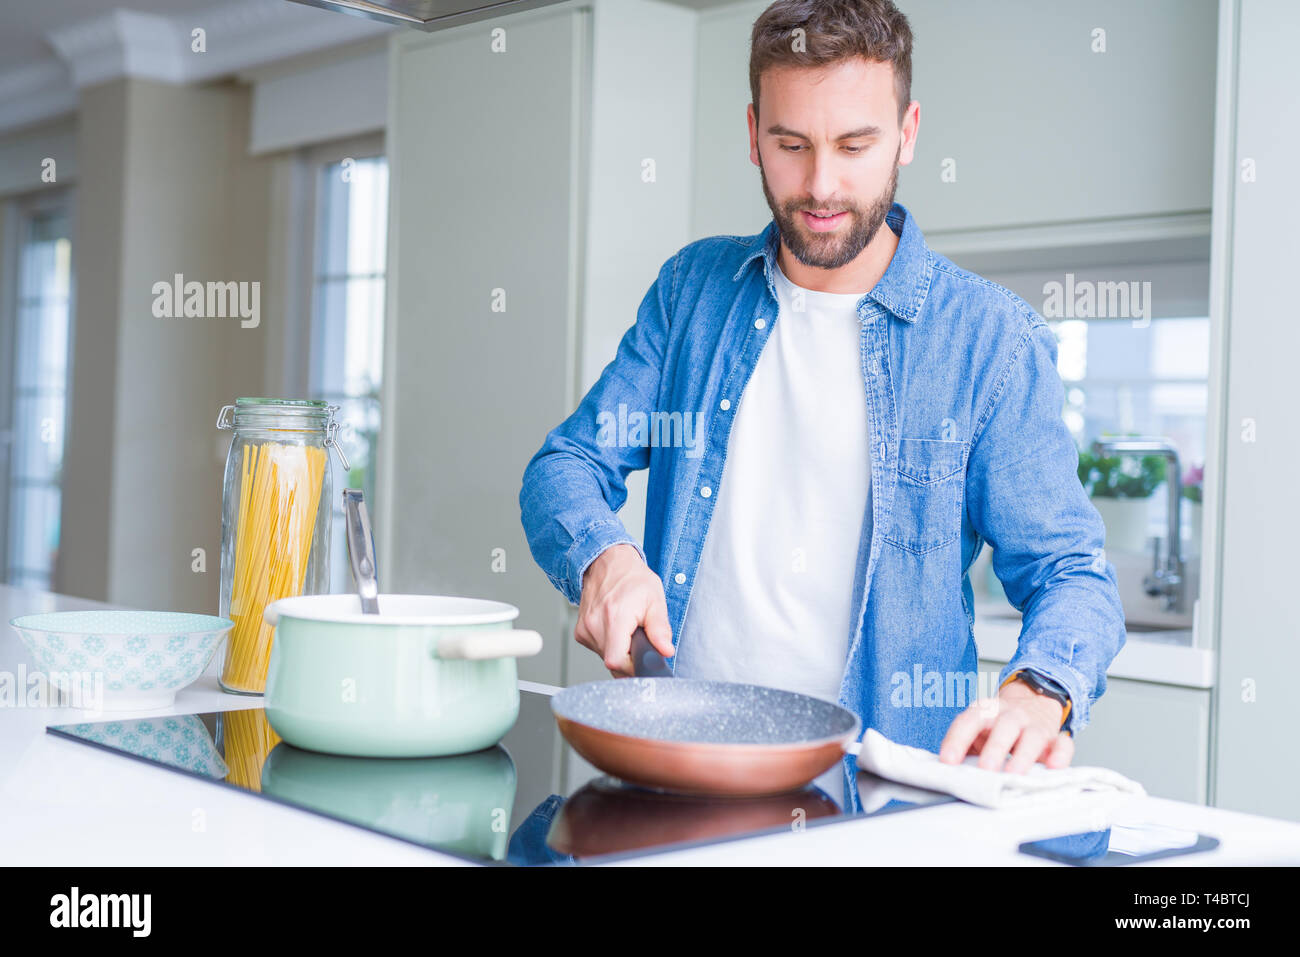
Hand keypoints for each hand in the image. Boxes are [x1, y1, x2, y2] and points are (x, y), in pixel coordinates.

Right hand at [575, 544, 673, 676]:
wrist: (607, 563)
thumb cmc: (631, 578)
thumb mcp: (654, 600)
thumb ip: (660, 629)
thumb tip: (666, 651)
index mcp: (614, 617)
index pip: (616, 661)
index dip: (632, 667)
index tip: (643, 658)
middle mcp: (595, 625)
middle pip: (613, 663)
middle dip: (630, 658)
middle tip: (638, 638)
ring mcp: (585, 629)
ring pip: (606, 657)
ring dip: (620, 651)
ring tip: (627, 630)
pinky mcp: (580, 633)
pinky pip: (598, 650)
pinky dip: (610, 645)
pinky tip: (616, 629)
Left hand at [937, 678, 1074, 773]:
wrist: (1032, 702)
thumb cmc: (998, 725)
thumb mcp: (977, 730)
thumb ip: (964, 747)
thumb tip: (947, 771)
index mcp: (985, 711)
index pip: (968, 721)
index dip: (956, 740)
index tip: (948, 761)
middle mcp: (1010, 715)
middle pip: (1004, 726)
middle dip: (995, 748)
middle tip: (985, 769)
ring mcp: (1034, 725)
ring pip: (1032, 736)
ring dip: (1023, 755)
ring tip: (1014, 774)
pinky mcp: (1055, 738)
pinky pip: (1062, 744)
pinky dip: (1060, 756)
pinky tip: (1053, 768)